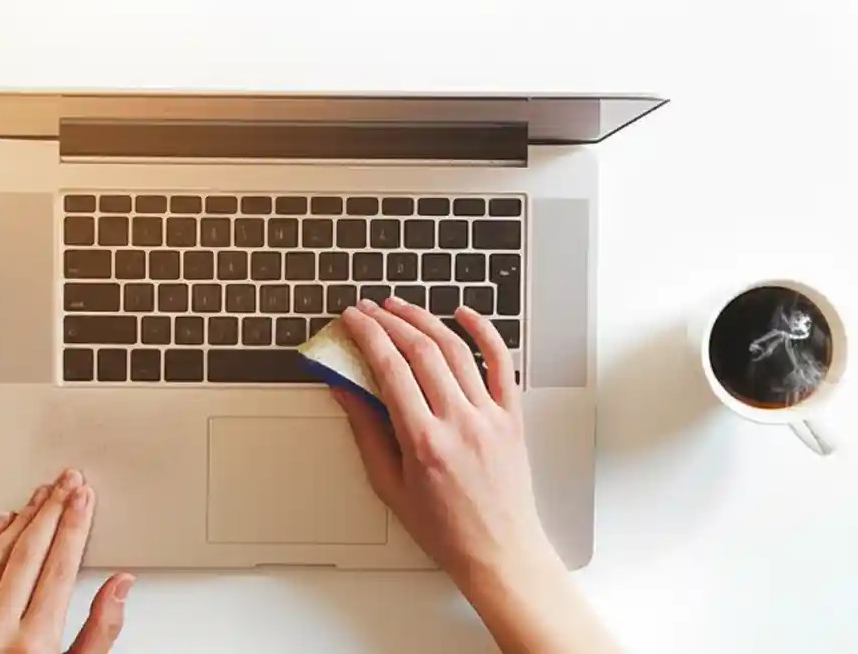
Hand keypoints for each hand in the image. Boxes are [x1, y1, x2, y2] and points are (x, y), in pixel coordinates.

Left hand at [0, 470, 133, 653]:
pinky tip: (1, 526)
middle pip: (27, 552)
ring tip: (41, 496)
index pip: (58, 567)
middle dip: (52, 511)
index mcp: (33, 646)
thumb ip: (101, 632)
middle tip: (69, 482)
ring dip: (20, 520)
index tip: (85, 499)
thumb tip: (120, 586)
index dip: (75, 526)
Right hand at [336, 298, 551, 585]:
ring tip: (400, 307)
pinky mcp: (512, 416)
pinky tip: (464, 314)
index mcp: (424, 442)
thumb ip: (366, 432)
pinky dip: (484, 332)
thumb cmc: (445, 528)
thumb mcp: (389, 486)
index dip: (367, 335)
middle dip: (388, 321)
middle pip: (420, 351)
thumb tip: (345, 390)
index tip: (352, 319)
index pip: (390, 369)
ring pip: (455, 349)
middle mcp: (459, 423)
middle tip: (368, 309)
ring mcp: (489, 416)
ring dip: (423, 320)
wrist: (498, 551)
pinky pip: (501, 362)